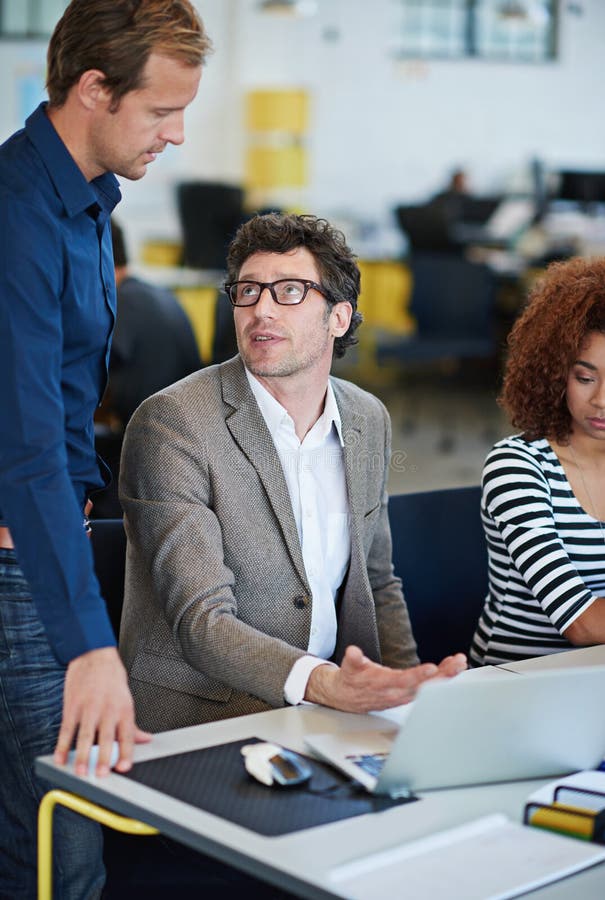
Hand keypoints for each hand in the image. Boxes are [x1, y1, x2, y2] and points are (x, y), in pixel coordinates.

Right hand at [54, 646, 150, 776]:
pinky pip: (66, 729)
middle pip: (107, 737)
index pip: (127, 735)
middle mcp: (107, 708)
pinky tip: (60, 758)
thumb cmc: (111, 677)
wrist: (93, 655)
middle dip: (104, 757)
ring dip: (83, 755)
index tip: (124, 767)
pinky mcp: (72, 706)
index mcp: (124, 708)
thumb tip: (145, 740)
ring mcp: (89, 707)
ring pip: (85, 735)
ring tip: (80, 771)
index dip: (126, 752)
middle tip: (101, 774)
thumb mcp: (126, 698)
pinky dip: (62, 745)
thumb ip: (132, 724)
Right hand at [305, 645, 466, 712]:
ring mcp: (404, 695)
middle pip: (424, 685)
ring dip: (446, 675)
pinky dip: (442, 676)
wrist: (347, 698)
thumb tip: (353, 652)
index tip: (432, 668)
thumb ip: (353, 660)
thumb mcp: (348, 668)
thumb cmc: (351, 680)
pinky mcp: (408, 694)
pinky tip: (451, 667)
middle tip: (458, 663)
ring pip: (429, 686)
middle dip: (443, 675)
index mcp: (383, 685)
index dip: (418, 676)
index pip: (404, 681)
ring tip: (460, 662)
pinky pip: (429, 686)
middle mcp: (397, 693)